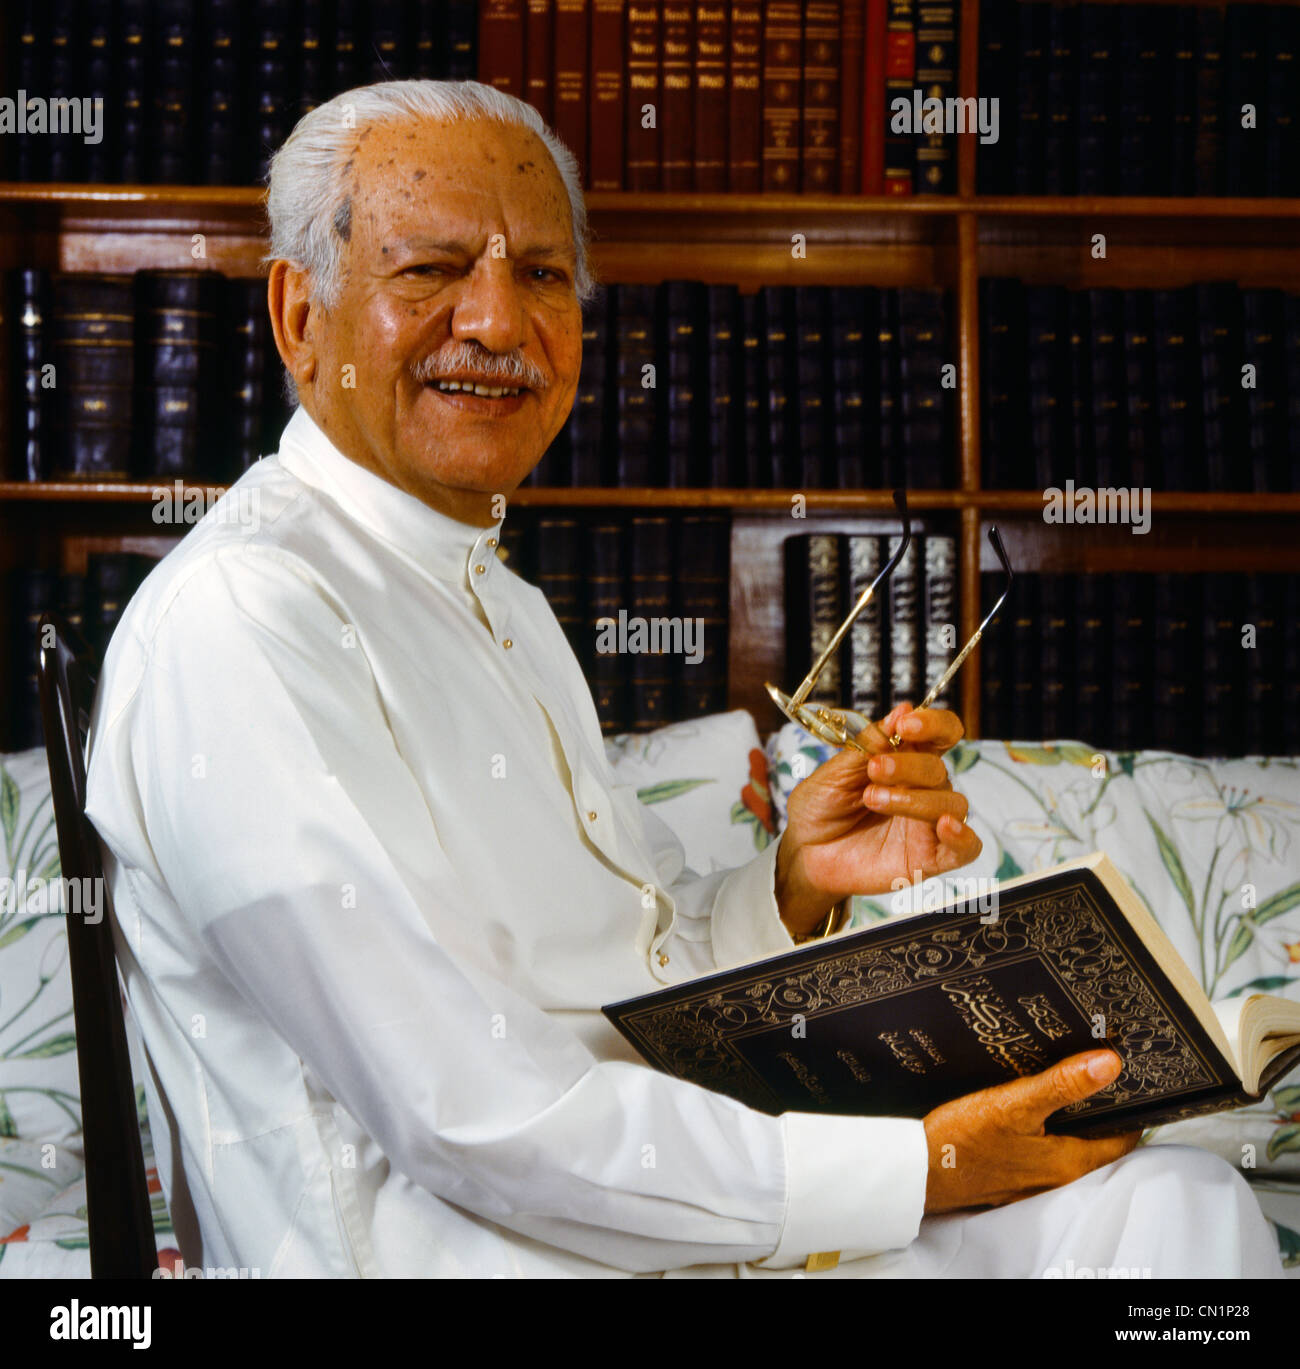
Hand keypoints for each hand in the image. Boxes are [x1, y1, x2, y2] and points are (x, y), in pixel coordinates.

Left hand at [775, 701, 981, 935]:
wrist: (804, 854)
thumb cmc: (820, 809)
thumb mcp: (835, 773)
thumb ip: (869, 745)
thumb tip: (903, 710)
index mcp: (905, 760)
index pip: (940, 734)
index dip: (933, 724)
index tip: (906, 725)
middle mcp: (923, 789)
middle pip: (938, 768)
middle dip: (908, 766)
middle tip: (874, 769)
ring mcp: (928, 823)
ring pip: (951, 803)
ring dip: (917, 799)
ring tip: (874, 800)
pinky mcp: (930, 857)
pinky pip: (967, 848)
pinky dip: (963, 836)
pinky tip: (945, 827)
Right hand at [922, 1049, 1141, 1212]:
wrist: (917, 1172)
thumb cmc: (964, 1141)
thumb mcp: (1014, 1104)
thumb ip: (1062, 1084)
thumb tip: (1109, 1063)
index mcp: (1068, 1163)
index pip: (1122, 1139)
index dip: (1131, 1108)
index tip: (1133, 1078)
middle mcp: (1057, 1176)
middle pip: (1095, 1140)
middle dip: (1100, 1107)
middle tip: (1099, 1068)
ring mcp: (1032, 1178)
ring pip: (1067, 1143)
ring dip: (1070, 1116)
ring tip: (1065, 1076)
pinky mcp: (1009, 1174)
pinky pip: (1040, 1147)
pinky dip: (1045, 1126)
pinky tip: (1027, 1102)